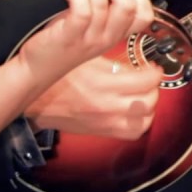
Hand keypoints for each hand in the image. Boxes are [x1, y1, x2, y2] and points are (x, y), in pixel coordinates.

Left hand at [18, 0, 153, 80]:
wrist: (40, 67)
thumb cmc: (64, 42)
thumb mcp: (92, 22)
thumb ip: (108, 1)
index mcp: (116, 34)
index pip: (144, 16)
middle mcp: (108, 37)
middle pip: (128, 6)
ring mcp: (90, 38)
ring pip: (102, 4)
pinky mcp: (70, 36)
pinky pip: (82, 10)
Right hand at [26, 53, 162, 138]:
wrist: (37, 101)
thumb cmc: (58, 78)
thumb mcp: (86, 59)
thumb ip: (114, 60)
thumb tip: (137, 62)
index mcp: (103, 83)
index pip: (147, 80)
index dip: (155, 72)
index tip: (152, 68)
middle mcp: (107, 106)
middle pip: (149, 101)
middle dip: (154, 88)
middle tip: (148, 80)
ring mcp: (106, 122)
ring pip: (145, 120)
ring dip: (150, 107)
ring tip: (143, 96)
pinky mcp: (103, 132)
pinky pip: (133, 133)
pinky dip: (140, 123)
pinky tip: (136, 113)